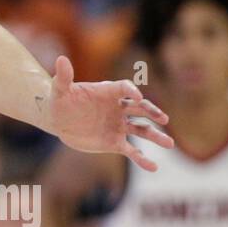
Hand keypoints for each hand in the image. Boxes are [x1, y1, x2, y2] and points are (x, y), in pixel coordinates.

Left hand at [47, 56, 172, 170]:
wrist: (58, 120)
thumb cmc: (60, 100)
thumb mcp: (59, 89)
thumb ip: (63, 77)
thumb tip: (61, 59)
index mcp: (108, 92)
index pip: (124, 88)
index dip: (131, 91)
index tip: (138, 97)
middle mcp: (118, 108)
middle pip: (140, 108)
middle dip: (152, 112)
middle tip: (163, 118)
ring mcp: (118, 125)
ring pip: (142, 130)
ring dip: (156, 136)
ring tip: (169, 143)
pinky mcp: (115, 142)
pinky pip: (132, 151)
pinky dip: (142, 159)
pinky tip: (153, 167)